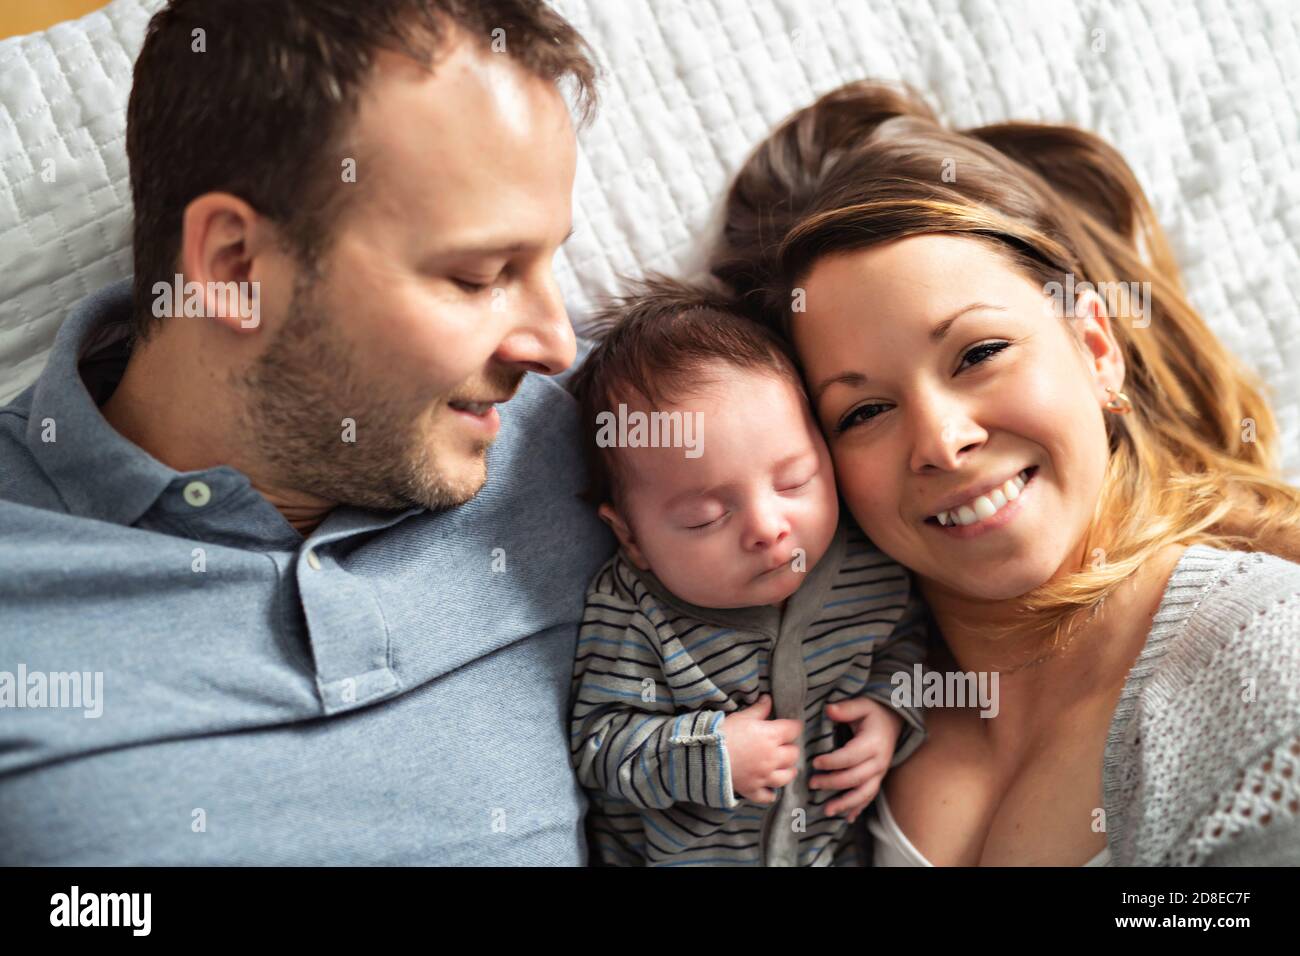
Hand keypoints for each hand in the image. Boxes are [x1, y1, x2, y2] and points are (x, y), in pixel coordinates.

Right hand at [719, 694, 802, 803]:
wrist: (704, 755)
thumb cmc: (723, 732)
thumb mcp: (742, 717)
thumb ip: (759, 709)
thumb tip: (768, 699)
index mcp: (771, 736)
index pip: (794, 729)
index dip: (793, 726)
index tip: (789, 726)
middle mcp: (772, 757)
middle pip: (794, 754)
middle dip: (790, 748)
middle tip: (783, 745)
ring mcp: (764, 776)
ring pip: (787, 776)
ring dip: (787, 770)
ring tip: (784, 766)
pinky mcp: (753, 790)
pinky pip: (769, 796)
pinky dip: (771, 793)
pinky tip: (770, 788)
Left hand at [809, 697, 902, 822]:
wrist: (894, 721)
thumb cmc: (873, 713)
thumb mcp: (862, 704)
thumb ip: (846, 708)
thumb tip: (829, 709)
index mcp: (873, 743)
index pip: (851, 757)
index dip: (833, 761)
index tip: (815, 762)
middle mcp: (879, 761)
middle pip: (855, 778)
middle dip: (833, 783)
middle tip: (812, 783)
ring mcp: (880, 773)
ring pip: (864, 793)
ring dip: (845, 803)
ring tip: (827, 811)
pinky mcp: (878, 779)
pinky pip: (869, 797)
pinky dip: (858, 808)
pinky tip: (846, 818)